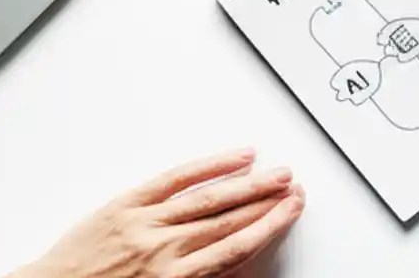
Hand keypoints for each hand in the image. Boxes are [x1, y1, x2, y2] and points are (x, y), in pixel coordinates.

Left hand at [10, 149, 304, 277]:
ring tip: (275, 172)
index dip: (269, 226)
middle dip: (266, 202)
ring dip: (248, 183)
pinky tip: (231, 157)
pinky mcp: (125, 203)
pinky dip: (206, 166)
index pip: (236, 248)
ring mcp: (146, 223)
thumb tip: (232, 261)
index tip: (291, 210)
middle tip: (293, 187)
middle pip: (229, 220)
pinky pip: (174, 179)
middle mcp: (165, 250)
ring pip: (209, 199)